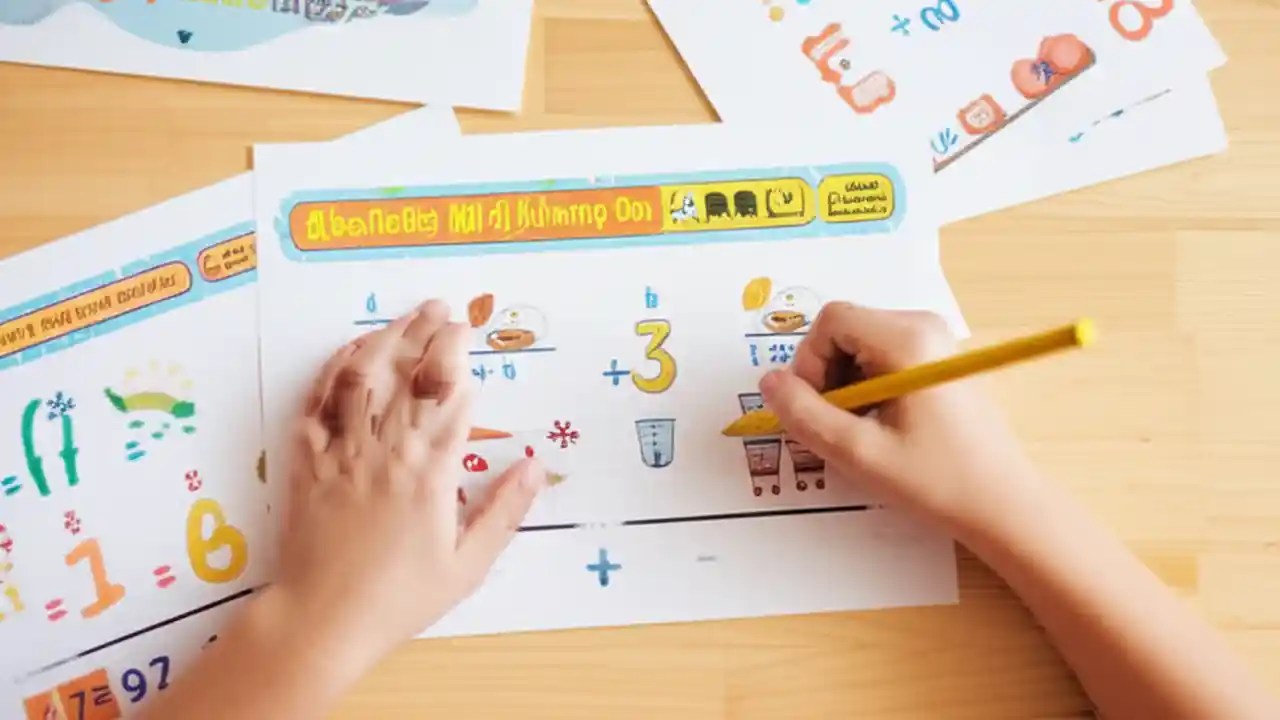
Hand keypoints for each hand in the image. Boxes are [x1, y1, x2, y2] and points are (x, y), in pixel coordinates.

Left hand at [274, 300, 544, 670]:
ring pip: (362, 377)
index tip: (467, 329)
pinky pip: (316, 402)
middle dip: (426, 332)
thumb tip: (535, 464)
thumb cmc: (400, 598)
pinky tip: (349, 352)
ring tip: (403, 318)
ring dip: (384, 339)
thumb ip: (504, 511)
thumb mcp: (468, 564)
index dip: (458, 354)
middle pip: (408, 374)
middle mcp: (386, 450)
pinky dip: (333, 370)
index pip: (449, 394)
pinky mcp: (305, 462)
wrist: (322, 620)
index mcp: (431, 472)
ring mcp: (341, 452)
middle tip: (441, 309)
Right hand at [758, 302, 1040, 537]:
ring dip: (846, 385)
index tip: (817, 408)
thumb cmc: (936, 480)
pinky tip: (882, 426)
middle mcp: (923, 326)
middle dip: (826, 376)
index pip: (831, 321)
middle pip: (844, 330)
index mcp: (907, 339)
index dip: (809, 362)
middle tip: (836, 426)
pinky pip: (883, 357)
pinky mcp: (939, 359)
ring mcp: (935, 341)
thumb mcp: (858, 452)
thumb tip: (769, 383)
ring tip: (861, 431)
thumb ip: (805, 414)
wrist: (1003, 504)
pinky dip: (868, 387)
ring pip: (860, 345)